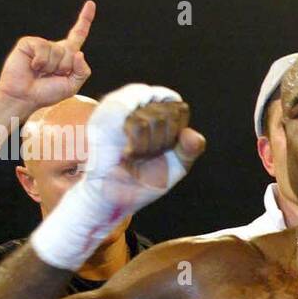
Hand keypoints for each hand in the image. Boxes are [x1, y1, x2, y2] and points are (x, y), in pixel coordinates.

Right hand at [0, 0, 94, 111]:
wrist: (24, 97)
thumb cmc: (46, 93)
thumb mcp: (72, 86)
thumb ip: (82, 71)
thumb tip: (79, 54)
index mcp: (67, 55)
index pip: (78, 34)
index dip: (85, 19)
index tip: (91, 4)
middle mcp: (55, 47)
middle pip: (71, 50)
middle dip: (65, 67)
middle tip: (51, 76)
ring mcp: (41, 44)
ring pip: (58, 51)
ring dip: (52, 67)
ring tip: (40, 73)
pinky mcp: (28, 43)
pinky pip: (43, 49)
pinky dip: (40, 62)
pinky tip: (32, 67)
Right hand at [31, 86, 204, 270]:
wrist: (115, 199)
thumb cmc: (144, 178)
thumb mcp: (177, 164)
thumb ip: (191, 148)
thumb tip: (192, 134)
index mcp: (151, 106)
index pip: (180, 108)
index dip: (176, 133)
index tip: (161, 149)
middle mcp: (133, 99)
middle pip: (168, 113)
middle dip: (162, 142)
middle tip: (143, 155)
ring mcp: (116, 105)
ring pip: (154, 118)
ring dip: (150, 146)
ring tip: (134, 155)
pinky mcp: (105, 118)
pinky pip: (138, 124)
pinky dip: (139, 147)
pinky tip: (127, 155)